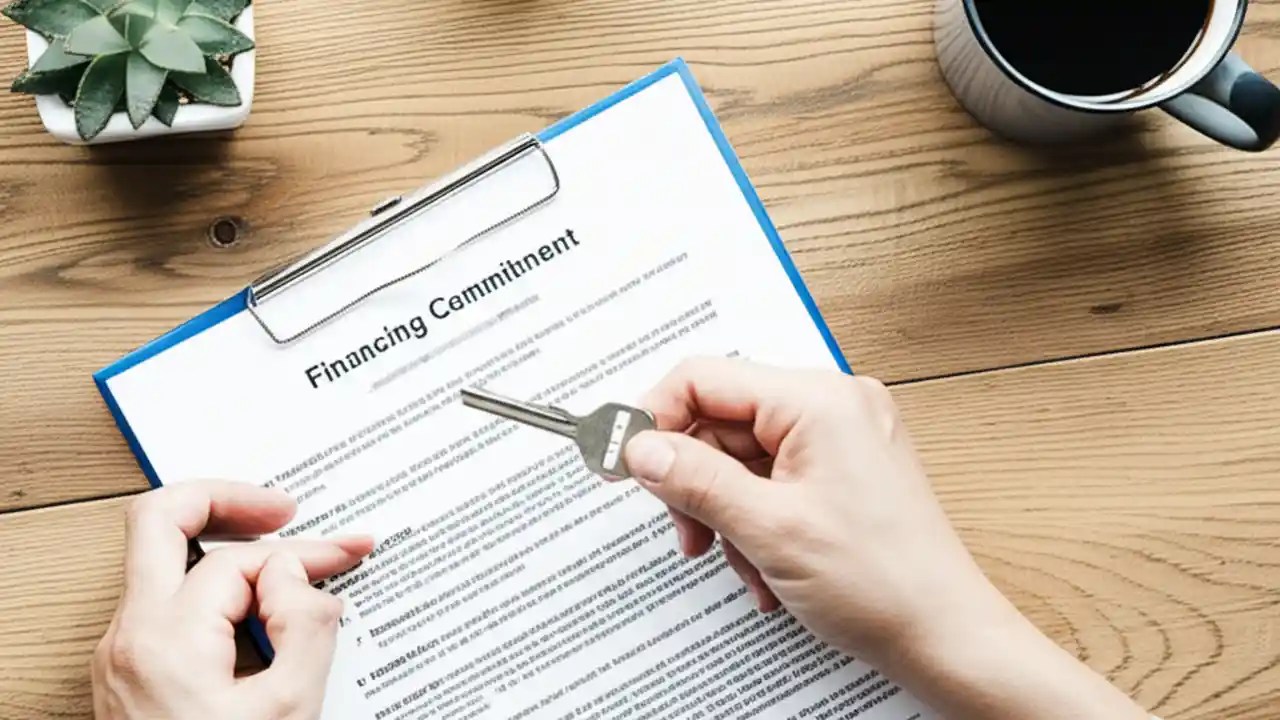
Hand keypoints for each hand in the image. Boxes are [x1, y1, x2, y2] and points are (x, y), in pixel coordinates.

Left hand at [92, 481, 373, 719]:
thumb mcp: (289, 711)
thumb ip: (306, 626)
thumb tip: (297, 572)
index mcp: (163, 641)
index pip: (236, 561)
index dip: (299, 553)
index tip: (344, 556)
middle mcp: (128, 636)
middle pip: (159, 519)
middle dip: (228, 500)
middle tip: (283, 505)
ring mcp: (122, 653)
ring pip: (162, 560)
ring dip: (224, 545)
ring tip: (282, 551)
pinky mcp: (131, 671)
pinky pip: (168, 602)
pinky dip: (214, 586)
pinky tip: (257, 599)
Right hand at [623, 358, 1148, 719]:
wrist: (944, 636)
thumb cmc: (883, 583)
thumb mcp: (767, 530)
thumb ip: (694, 480)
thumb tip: (640, 448)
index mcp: (818, 400)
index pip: (706, 378)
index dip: (656, 418)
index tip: (625, 460)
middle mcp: (832, 406)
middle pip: (721, 420)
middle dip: (697, 483)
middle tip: (689, 532)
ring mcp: (841, 437)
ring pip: (743, 457)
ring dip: (727, 513)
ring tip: (743, 561)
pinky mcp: (842, 469)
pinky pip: (773, 479)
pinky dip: (755, 521)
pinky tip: (766, 566)